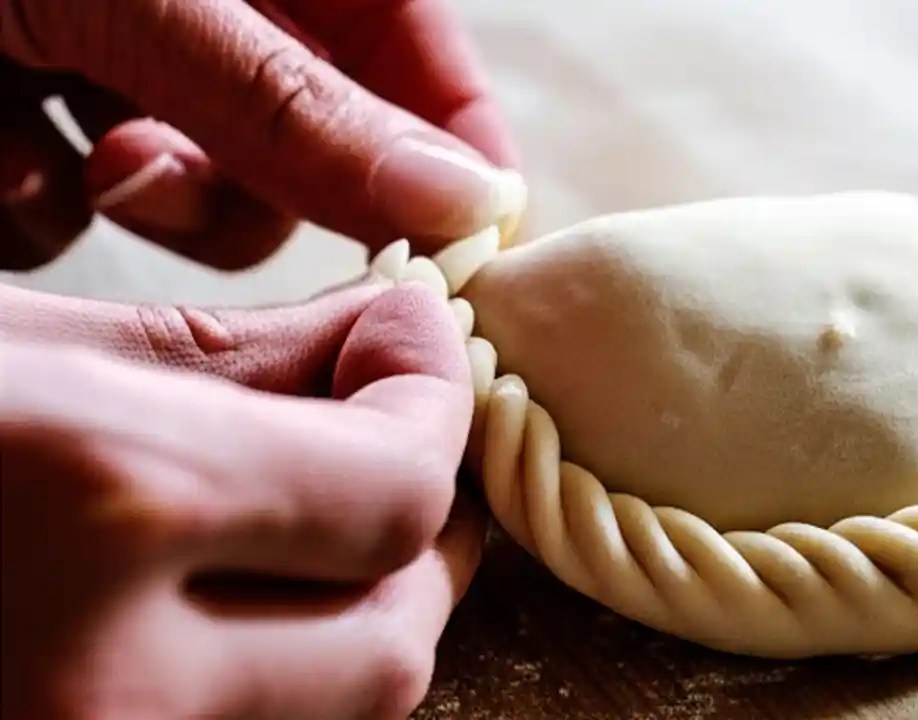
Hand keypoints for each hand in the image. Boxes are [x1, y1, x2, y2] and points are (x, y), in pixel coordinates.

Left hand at [0, 0, 522, 270]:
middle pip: (313, 143)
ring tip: (87, 169)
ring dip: (156, 203)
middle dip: (263, 189)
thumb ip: (288, 101)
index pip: (410, 41)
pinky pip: (84, 211)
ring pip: (207, 198)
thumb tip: (458, 197)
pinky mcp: (29, 132)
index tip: (471, 237)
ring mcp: (110, 75)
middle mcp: (203, 18)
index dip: (452, 134)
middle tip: (199, 186)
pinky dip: (47, 207)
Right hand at [0, 281, 483, 717]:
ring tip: (297, 518)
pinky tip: (215, 596)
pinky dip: (267, 668)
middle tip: (382, 439)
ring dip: (347, 613)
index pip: (398, 492)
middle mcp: (120, 677)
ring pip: (330, 711)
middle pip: (390, 646)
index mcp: (116, 499)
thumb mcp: (14, 346)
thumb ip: (219, 353)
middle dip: (414, 536)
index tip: (410, 341)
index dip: (433, 407)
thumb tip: (371, 341)